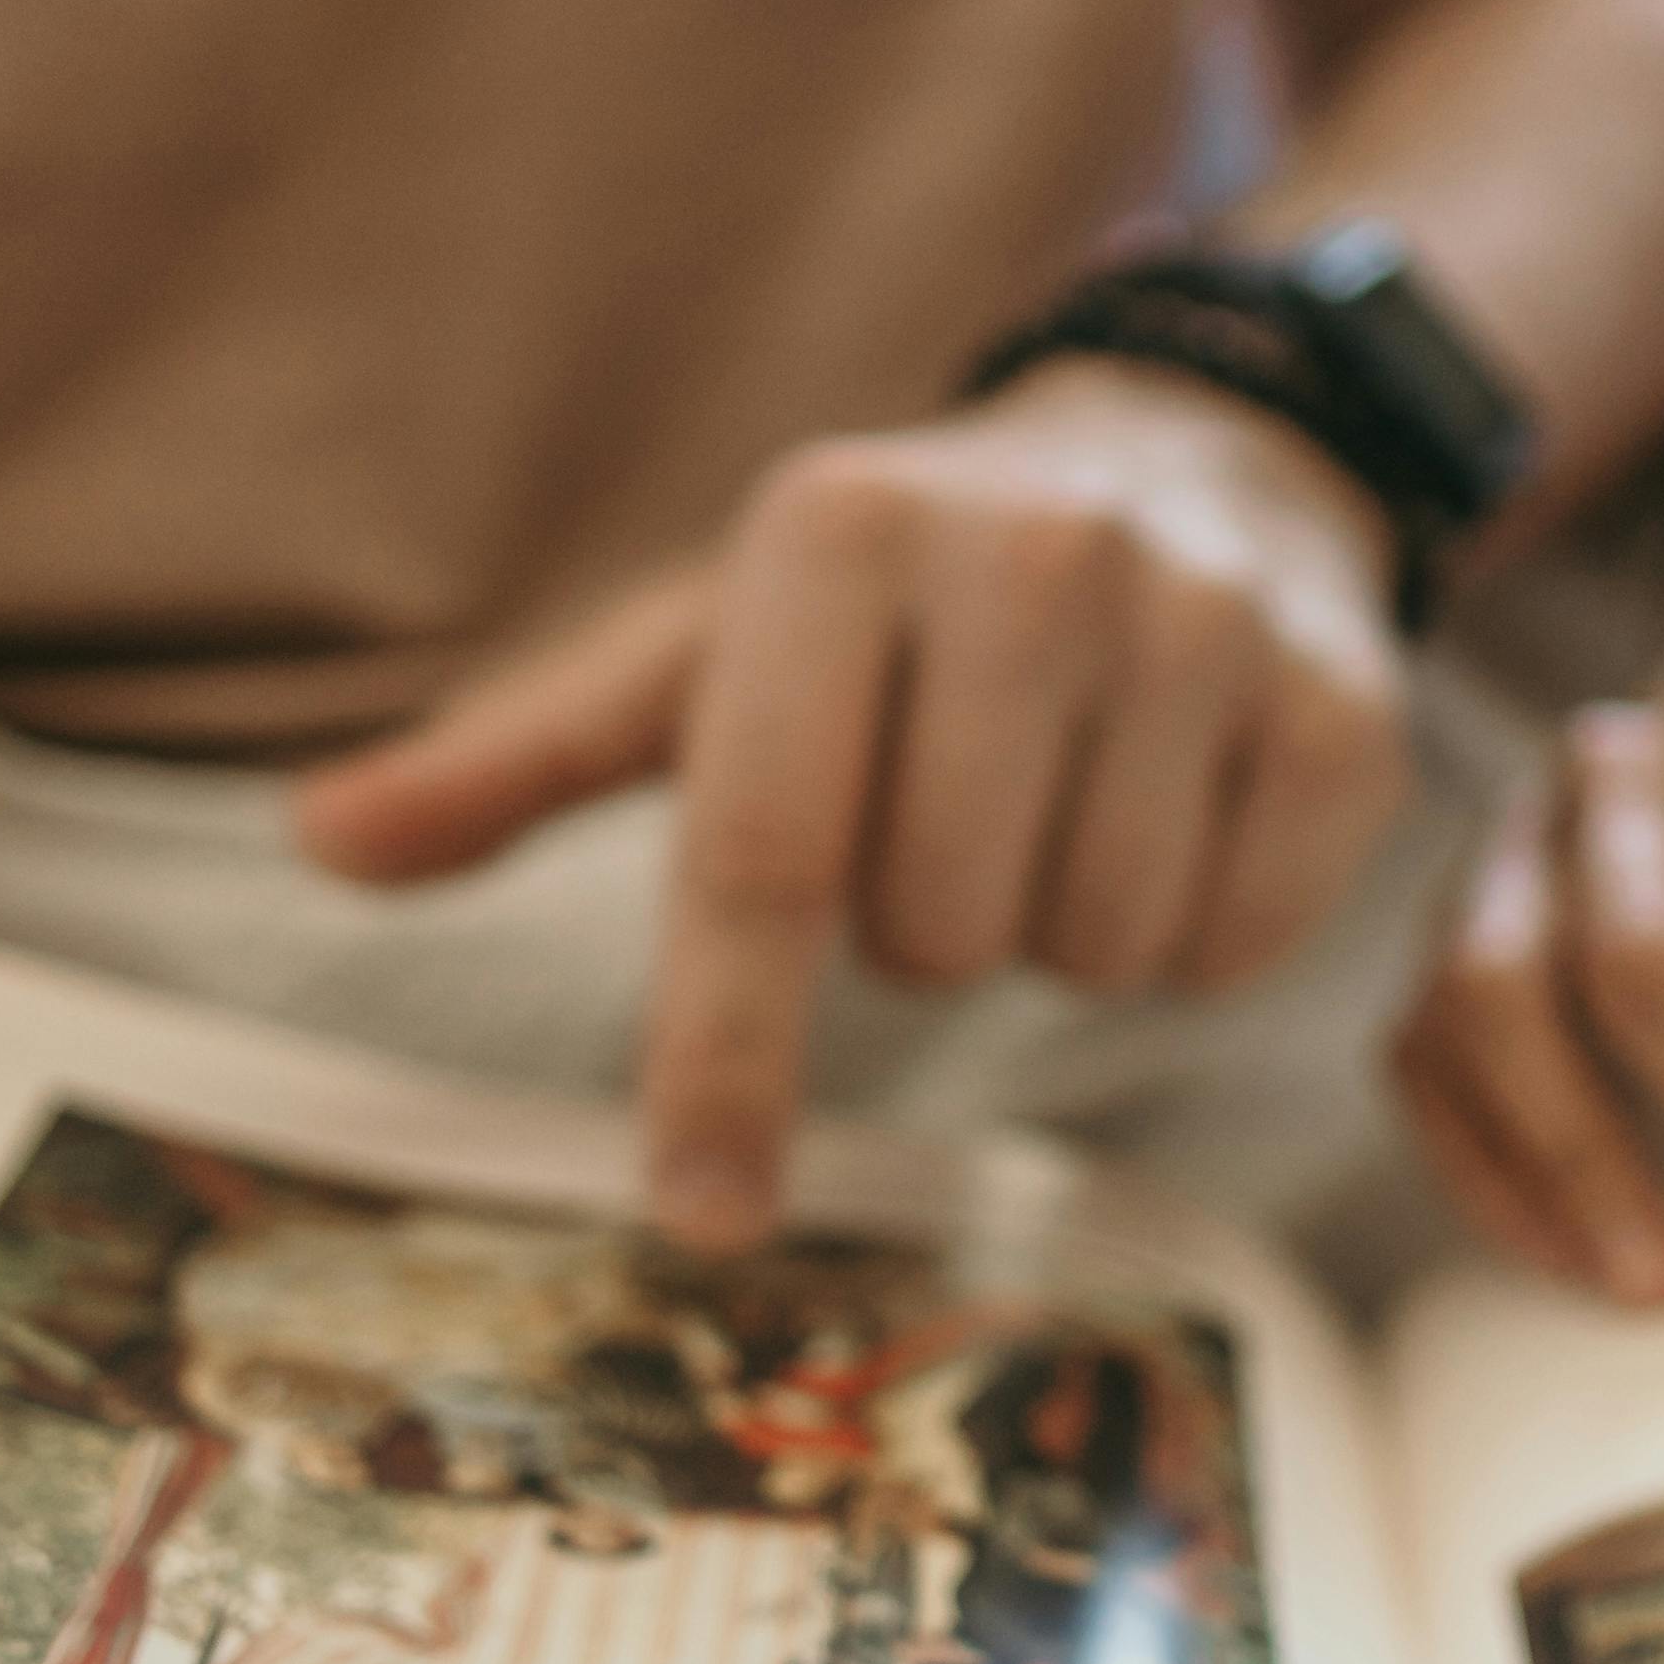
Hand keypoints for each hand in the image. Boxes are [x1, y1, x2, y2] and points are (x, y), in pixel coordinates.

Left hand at [292, 363, 1415, 1251]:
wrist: (1190, 453)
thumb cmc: (894, 593)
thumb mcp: (705, 645)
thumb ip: (519, 758)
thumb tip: (319, 839)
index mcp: (834, 534)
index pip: (760, 852)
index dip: (723, 1053)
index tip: (699, 1210)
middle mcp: (1029, 555)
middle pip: (934, 933)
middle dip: (921, 922)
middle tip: (944, 807)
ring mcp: (1204, 623)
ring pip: (1087, 951)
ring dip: (1050, 928)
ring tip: (1057, 794)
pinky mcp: (1343, 704)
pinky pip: (1232, 948)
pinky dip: (1186, 933)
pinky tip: (1168, 811)